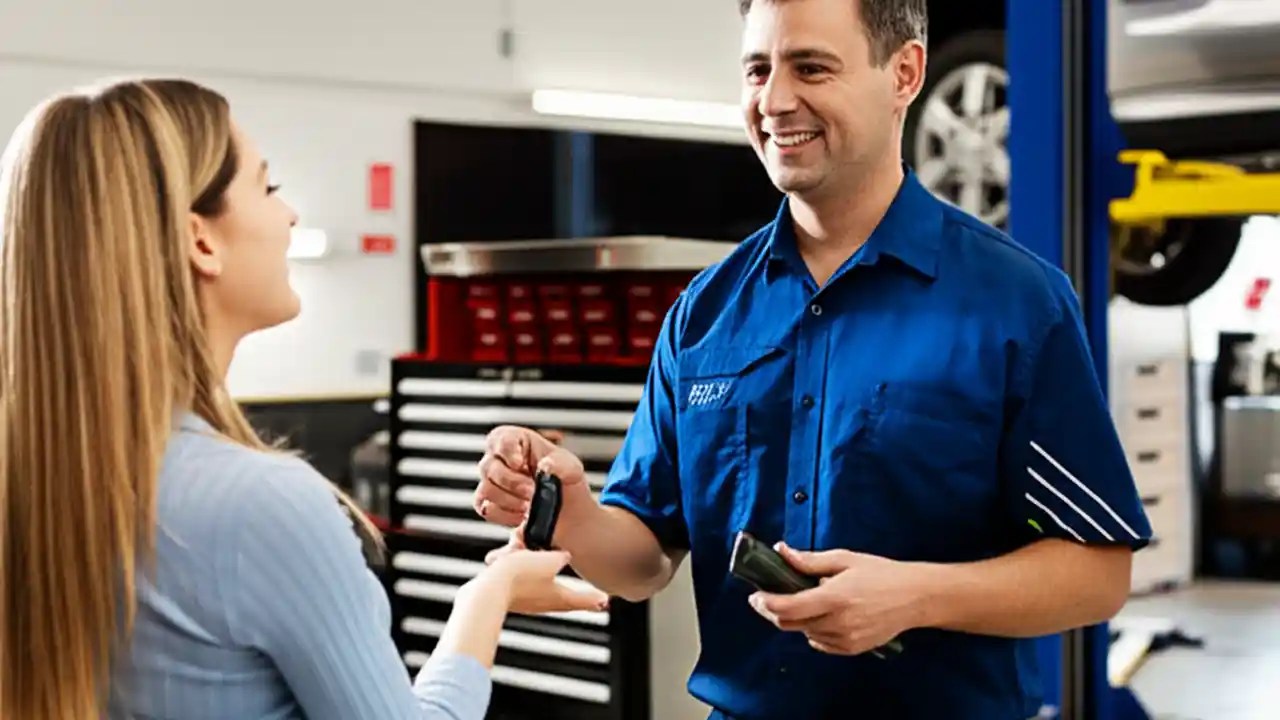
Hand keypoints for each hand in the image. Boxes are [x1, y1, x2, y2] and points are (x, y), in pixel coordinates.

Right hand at [474, 425, 585, 526]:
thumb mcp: (570, 468)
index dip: (507, 451)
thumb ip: (559, 465)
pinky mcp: (487, 503)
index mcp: (517, 441)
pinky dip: (506, 515)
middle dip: (513, 483)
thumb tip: (545, 466)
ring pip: (487, 489)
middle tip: (532, 491)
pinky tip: (521, 514)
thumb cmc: (562, 480)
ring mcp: (491, 481)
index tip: (519, 463)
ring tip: (530, 505)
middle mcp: (499, 459)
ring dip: (511, 501)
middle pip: (489, 466)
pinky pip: (487, 509)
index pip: (501, 438)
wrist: (564, 510)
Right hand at [480, 548, 608, 615]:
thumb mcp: (548, 560)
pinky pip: (525, 586)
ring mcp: (528, 602)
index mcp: (559, 597)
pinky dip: (529, 578)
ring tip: (554, 580)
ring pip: (544, 592)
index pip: (583, 599)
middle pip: (566, 600)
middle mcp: (545, 603)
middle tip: (591, 599)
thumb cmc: (519, 577)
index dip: (594, 600)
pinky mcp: (512, 597)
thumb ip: (560, 556)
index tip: (605, 602)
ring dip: (550, 584)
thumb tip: (566, 555)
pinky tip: (524, 570)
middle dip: (578, 597)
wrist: (488, 592)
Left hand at [749, 543, 926, 655]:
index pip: (788, 607)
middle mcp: (838, 623)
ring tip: (805, 600)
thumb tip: (782, 551)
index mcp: (834, 598)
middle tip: (767, 598)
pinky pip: (820, 643)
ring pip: (804, 633)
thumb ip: (810, 560)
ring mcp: (845, 639)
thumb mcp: (845, 559)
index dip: (765, 603)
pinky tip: (821, 615)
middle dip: (773, 611)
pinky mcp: (852, 649)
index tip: (755, 596)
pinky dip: (813, 630)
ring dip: (797, 619)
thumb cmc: (882, 574)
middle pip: (790, 624)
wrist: (915, 597)